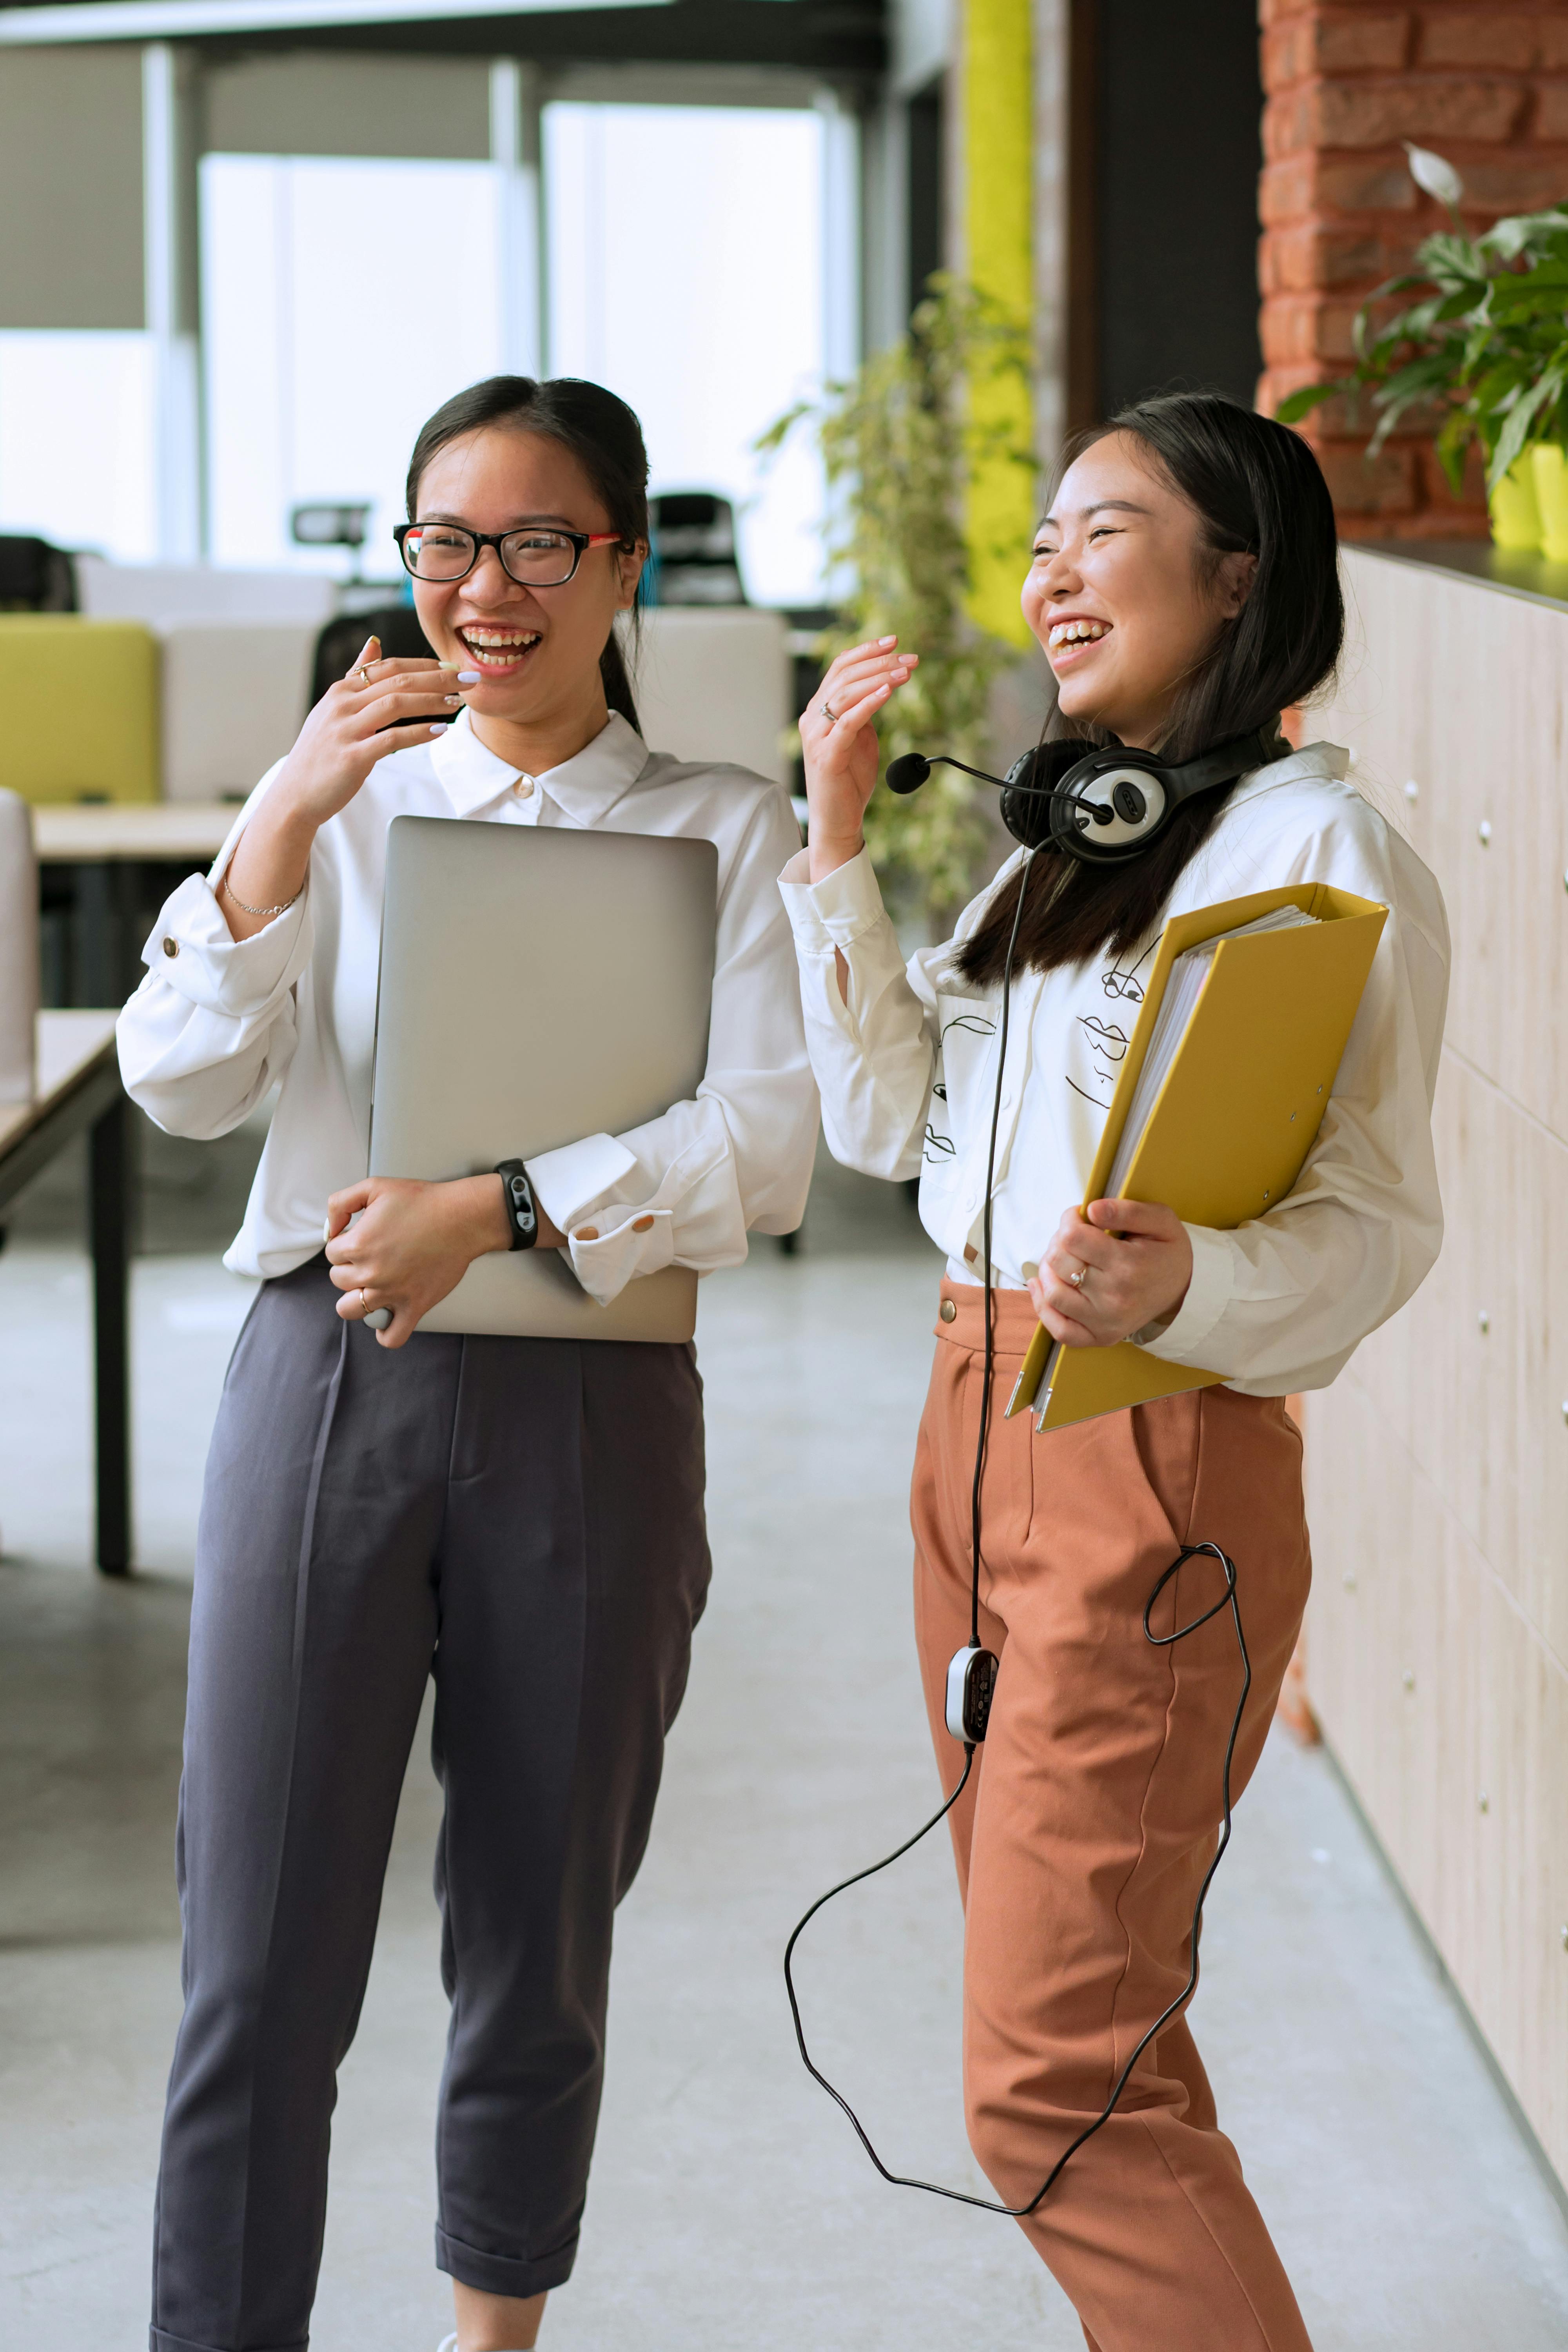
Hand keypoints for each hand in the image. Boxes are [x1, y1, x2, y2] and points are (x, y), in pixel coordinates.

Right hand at [219, 636, 469, 938]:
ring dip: (432, 701)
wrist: (295, 795)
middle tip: (469, 679)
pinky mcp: (352, 757)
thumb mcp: (334, 707)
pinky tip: (441, 731)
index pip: (388, 667)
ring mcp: (345, 730)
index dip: (424, 665)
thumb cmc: (320, 753)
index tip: (453, 668)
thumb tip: (375, 642)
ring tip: (458, 703)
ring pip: (396, 704)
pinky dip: (419, 733)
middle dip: (438, 678)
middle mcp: (342, 705)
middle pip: (397, 681)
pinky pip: (392, 739)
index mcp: (341, 690)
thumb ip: (357, 674)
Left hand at [323, 1174, 561, 1348]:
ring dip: (355, 1299)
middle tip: (370, 1257)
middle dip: (350, 1267)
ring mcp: (392, 1293)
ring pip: (350, 1309)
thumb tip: (330, 1227)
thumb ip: (341, 1203)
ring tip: (370, 1287)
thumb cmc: (424, 1201)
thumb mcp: (374, 1186)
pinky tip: (385, 1319)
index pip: (332, 1253)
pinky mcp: (414, 1306)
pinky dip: (384, 1333)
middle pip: (339, 1280)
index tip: (359, 1239)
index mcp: (359, 1244)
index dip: (344, 1244)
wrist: (462, 1218)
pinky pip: (391, 1335)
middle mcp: (371, 1272)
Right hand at [800, 635, 918, 880]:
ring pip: (845, 693)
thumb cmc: (849, 780)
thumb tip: (882, 685)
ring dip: (879, 678)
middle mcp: (813, 718)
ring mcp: (817, 736)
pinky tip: (888, 692)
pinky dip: (869, 703)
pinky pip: (848, 722)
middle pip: (844, 675)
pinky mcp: (827, 755)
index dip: (866, 650)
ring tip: (906, 672)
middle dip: (880, 662)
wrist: (837, 819)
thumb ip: (864, 711)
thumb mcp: (860, 737)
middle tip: (910, 658)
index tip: (894, 641)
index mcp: (819, 710)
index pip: (840, 668)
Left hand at [1027, 1199, 1193, 1349]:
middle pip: (1057, 1263)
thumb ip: (1127, 1210)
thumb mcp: (1161, 1220)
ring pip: (1052, 1294)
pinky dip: (1043, 1308)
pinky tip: (1043, 1286)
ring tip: (1063, 1259)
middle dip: (1059, 1242)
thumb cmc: (1167, 1252)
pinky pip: (1059, 1330)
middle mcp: (1114, 1298)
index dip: (1070, 1220)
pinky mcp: (1100, 1337)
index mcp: (1127, 1265)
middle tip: (1074, 1238)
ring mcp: (1105, 1322)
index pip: (1072, 1237)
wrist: (1184, 1291)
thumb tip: (1092, 1209)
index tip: (1080, 1217)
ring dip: (1049, 1271)